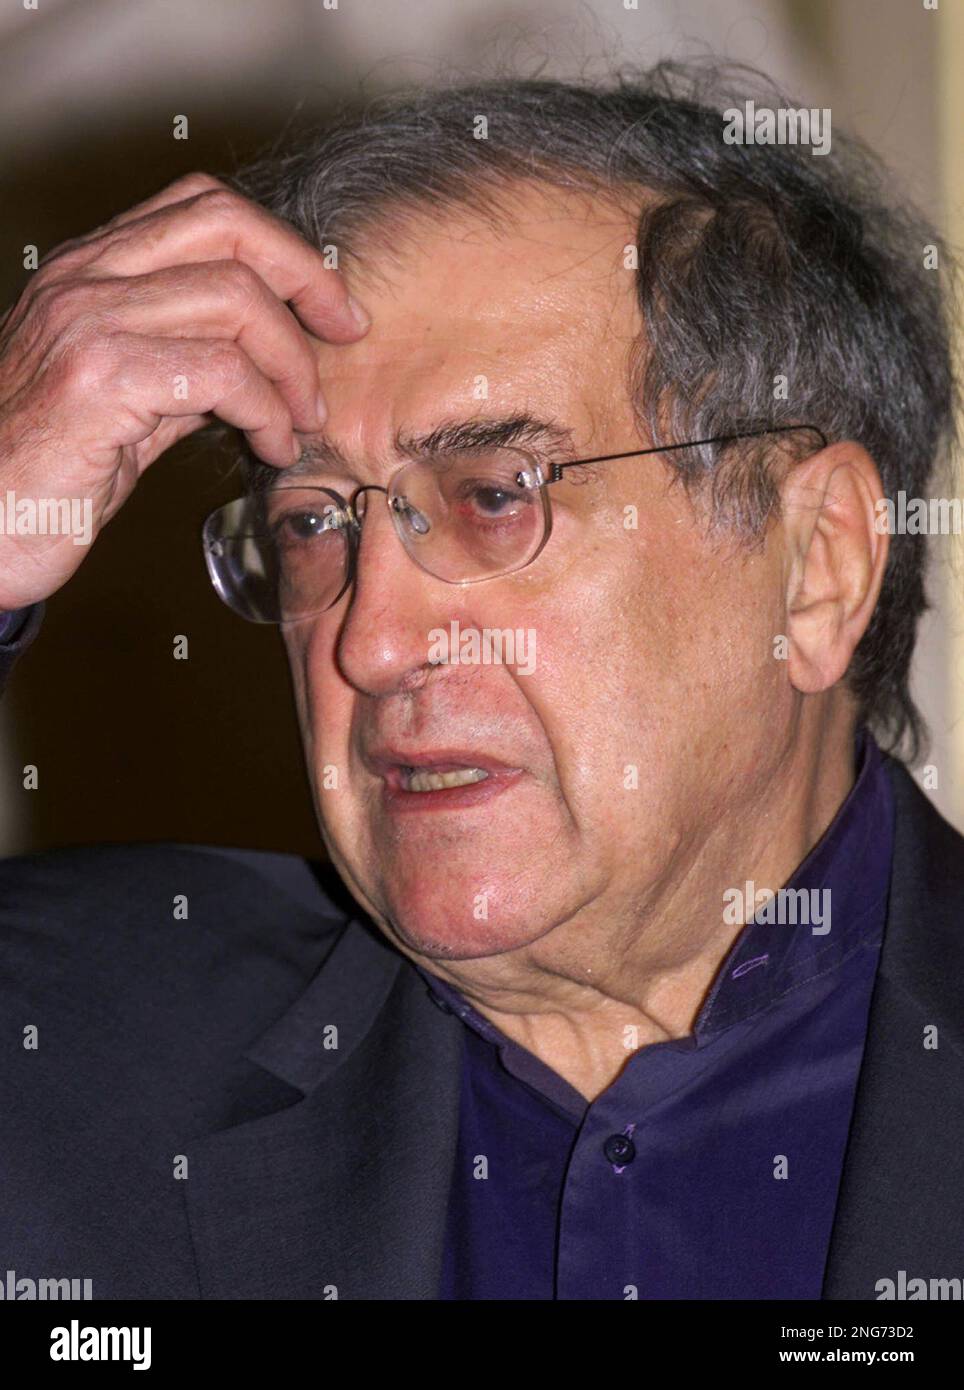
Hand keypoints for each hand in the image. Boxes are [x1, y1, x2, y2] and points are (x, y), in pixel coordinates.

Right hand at [0, 171, 369, 607]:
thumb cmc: (47, 474)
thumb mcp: (127, 402)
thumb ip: (189, 367)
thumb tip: (267, 363)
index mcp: (89, 270)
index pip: (204, 206)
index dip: (283, 247)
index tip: (329, 303)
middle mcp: (83, 278)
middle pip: (229, 230)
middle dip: (307, 281)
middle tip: (344, 338)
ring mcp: (86, 321)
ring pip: (235, 300)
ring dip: (292, 367)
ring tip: (301, 419)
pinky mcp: (97, 379)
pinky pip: (220, 371)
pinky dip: (267, 410)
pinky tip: (272, 445)